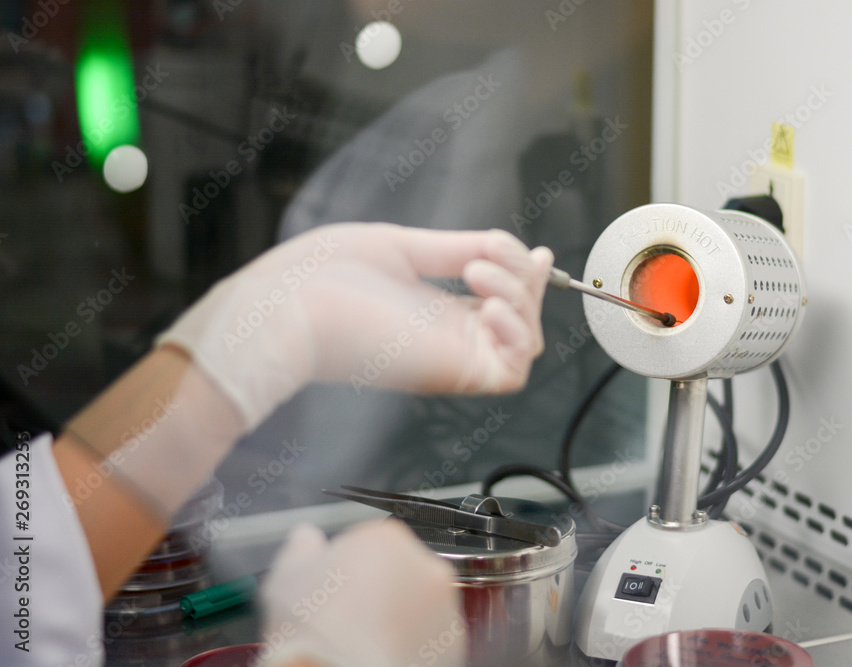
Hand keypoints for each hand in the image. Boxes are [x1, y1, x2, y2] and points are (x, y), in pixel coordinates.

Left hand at [158, 223, 552, 428]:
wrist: (285, 304)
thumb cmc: (319, 279)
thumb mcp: (399, 249)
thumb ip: (452, 249)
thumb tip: (498, 244)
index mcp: (435, 314)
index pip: (502, 304)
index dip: (528, 278)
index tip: (536, 252)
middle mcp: (450, 340)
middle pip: (524, 321)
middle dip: (528, 279)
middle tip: (496, 252)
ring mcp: (452, 357)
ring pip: (527, 342)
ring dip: (522, 298)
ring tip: (476, 270)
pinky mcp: (450, 371)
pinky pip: (512, 371)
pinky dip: (518, 333)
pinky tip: (488, 304)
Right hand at [257, 521, 465, 666]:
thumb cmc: (315, 632)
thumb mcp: (286, 577)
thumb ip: (301, 548)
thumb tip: (305, 540)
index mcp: (387, 538)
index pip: (371, 542)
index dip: (350, 567)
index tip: (337, 588)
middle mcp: (426, 565)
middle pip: (400, 570)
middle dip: (381, 589)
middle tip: (350, 618)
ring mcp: (445, 605)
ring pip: (419, 604)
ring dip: (401, 616)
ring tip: (365, 642)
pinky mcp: (454, 643)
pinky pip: (430, 636)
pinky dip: (413, 644)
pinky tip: (383, 656)